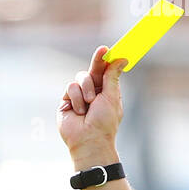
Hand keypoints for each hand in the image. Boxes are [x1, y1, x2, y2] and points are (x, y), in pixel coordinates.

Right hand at [58, 48, 125, 165]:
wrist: (89, 141)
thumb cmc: (104, 123)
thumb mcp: (112, 97)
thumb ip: (112, 76)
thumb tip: (121, 58)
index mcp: (105, 92)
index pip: (104, 71)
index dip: (105, 60)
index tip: (107, 48)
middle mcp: (91, 93)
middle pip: (91, 70)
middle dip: (97, 62)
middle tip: (102, 51)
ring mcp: (78, 97)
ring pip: (80, 77)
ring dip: (87, 89)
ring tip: (89, 105)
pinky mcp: (66, 102)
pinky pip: (70, 88)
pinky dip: (76, 98)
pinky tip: (79, 112)